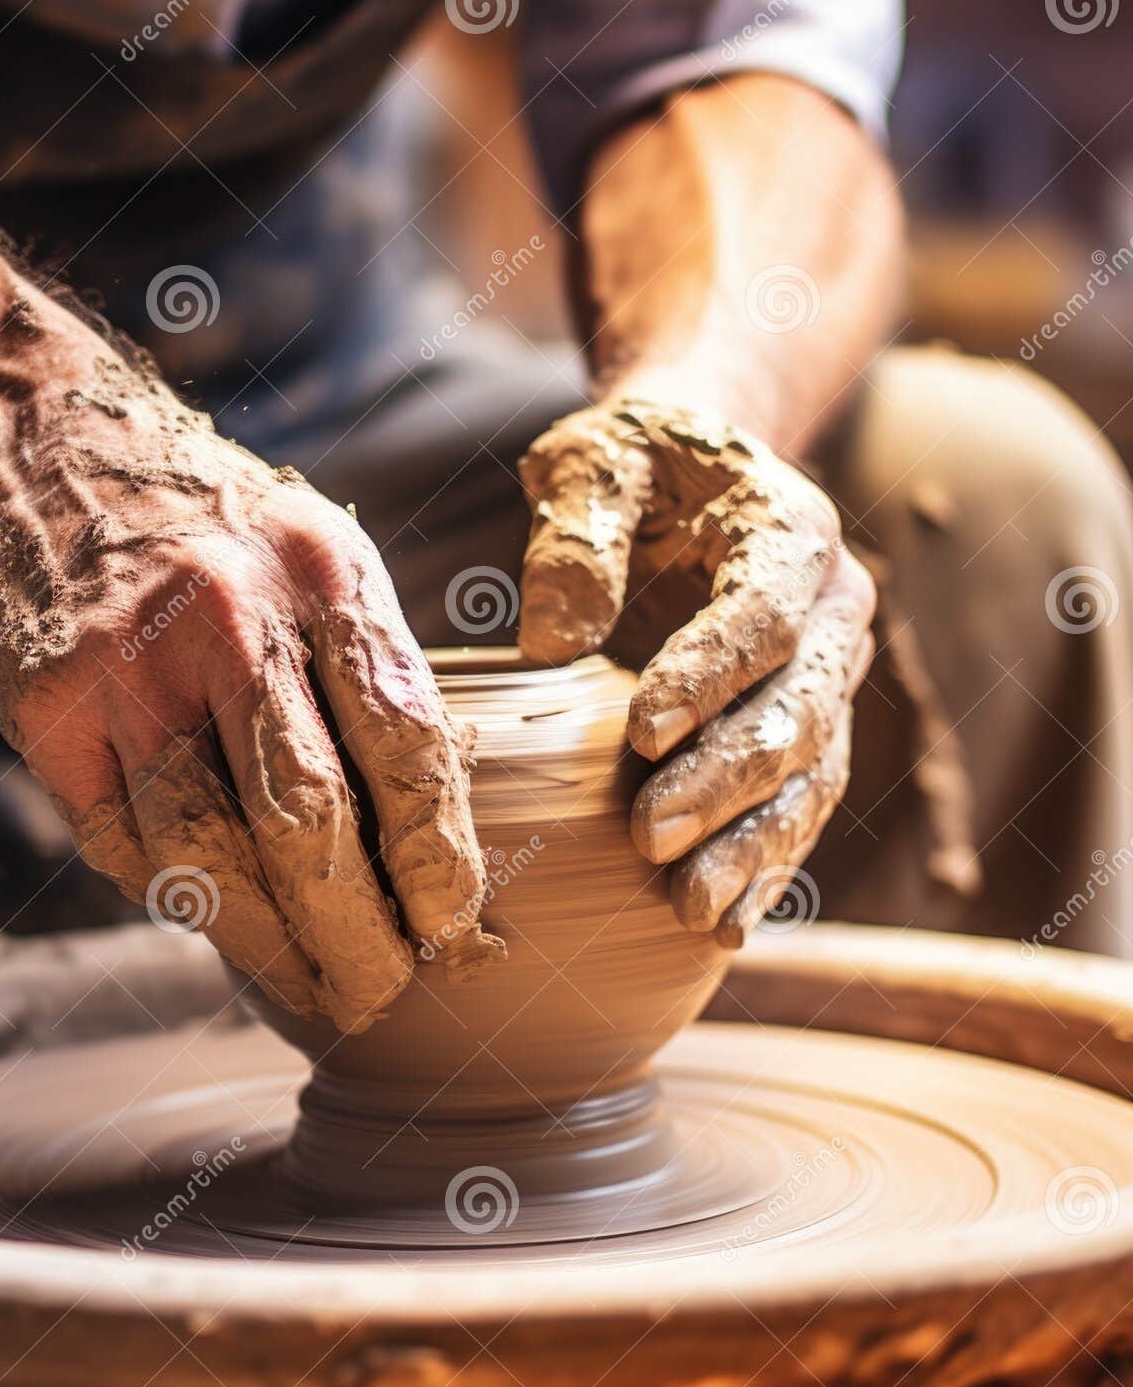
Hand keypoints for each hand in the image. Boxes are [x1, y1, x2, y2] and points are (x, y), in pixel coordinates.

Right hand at [0, 356, 497, 1032]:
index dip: (437, 857)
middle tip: (387, 989)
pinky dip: (182, 898)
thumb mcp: (313, 550)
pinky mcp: (52, 711)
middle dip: (359, 930)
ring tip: (318, 987)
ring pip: (208, 851)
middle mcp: (229, 618)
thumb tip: (422, 834)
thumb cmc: (207, 519)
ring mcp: (129, 668)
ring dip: (272, 944)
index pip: (403, 743)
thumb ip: (366, 671)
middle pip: (308, 819)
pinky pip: (126, 843)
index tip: (452, 926)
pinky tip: (225, 921)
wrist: (33, 443)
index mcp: (323, 572)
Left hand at [517, 398, 874, 946]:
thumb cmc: (632, 465)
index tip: (640, 733)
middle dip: (723, 781)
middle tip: (647, 837)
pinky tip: (724, 923)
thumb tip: (553, 642)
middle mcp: (833, 609)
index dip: (709, 676)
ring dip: (750, 845)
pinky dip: (764, 865)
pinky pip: (799, 805)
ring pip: (808, 774)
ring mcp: (828, 676)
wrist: (691, 475)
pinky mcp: (807, 727)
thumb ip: (576, 535)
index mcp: (790, 531)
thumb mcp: (591, 463)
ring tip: (688, 907)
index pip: (762, 614)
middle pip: (796, 709)